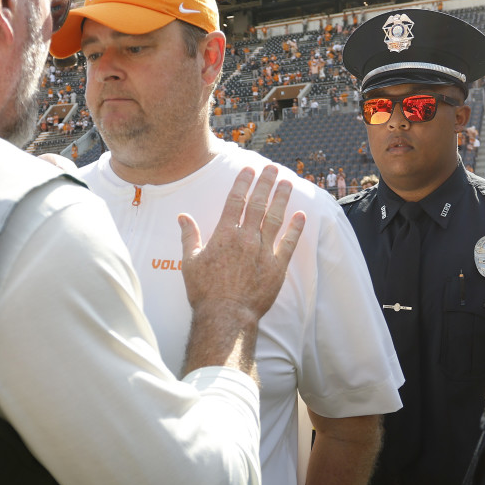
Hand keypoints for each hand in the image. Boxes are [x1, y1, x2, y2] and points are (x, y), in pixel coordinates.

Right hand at [179, 165, 305, 322]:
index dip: (243, 182)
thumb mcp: (189, 262)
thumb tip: (183, 216)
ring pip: (276, 218)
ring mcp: (264, 251)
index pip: (235, 200)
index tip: (249, 168)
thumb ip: (189, 236)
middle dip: (266, 183)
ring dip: (282, 199)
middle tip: (273, 168)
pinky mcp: (277, 267)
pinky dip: (296, 228)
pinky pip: (289, 243)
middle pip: (258, 203)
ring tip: (288, 183)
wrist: (225, 316)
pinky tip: (301, 214)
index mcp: (224, 234)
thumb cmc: (204, 291)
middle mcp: (246, 238)